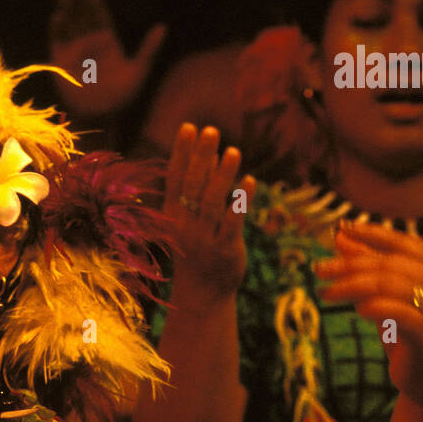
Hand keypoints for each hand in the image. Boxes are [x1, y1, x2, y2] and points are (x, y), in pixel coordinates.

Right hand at [48, 0, 165, 117]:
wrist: (101, 116)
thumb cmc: (122, 97)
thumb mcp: (139, 71)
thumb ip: (148, 49)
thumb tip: (162, 27)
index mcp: (107, 40)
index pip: (98, 11)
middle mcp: (89, 42)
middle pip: (82, 13)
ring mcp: (74, 50)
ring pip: (69, 24)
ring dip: (67, 9)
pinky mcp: (61, 61)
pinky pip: (57, 41)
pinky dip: (57, 29)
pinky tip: (58, 17)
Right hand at [162, 123, 253, 303]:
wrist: (201, 294)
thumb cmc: (195, 252)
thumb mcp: (187, 222)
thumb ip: (196, 190)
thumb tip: (210, 154)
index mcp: (172, 214)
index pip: (175, 177)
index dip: (182, 152)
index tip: (189, 126)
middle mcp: (185, 223)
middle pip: (193, 184)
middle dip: (201, 156)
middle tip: (211, 130)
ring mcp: (204, 237)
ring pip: (212, 201)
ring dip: (222, 175)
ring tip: (233, 150)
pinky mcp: (225, 249)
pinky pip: (233, 223)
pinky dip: (241, 202)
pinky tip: (250, 182)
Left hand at [314, 223, 422, 405]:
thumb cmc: (408, 334)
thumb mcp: (386, 296)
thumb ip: (369, 265)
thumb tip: (340, 235)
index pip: (403, 243)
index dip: (371, 234)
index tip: (342, 229)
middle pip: (389, 265)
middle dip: (348, 264)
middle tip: (318, 269)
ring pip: (389, 285)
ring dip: (351, 285)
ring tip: (326, 292)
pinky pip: (400, 314)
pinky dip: (375, 307)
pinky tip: (358, 310)